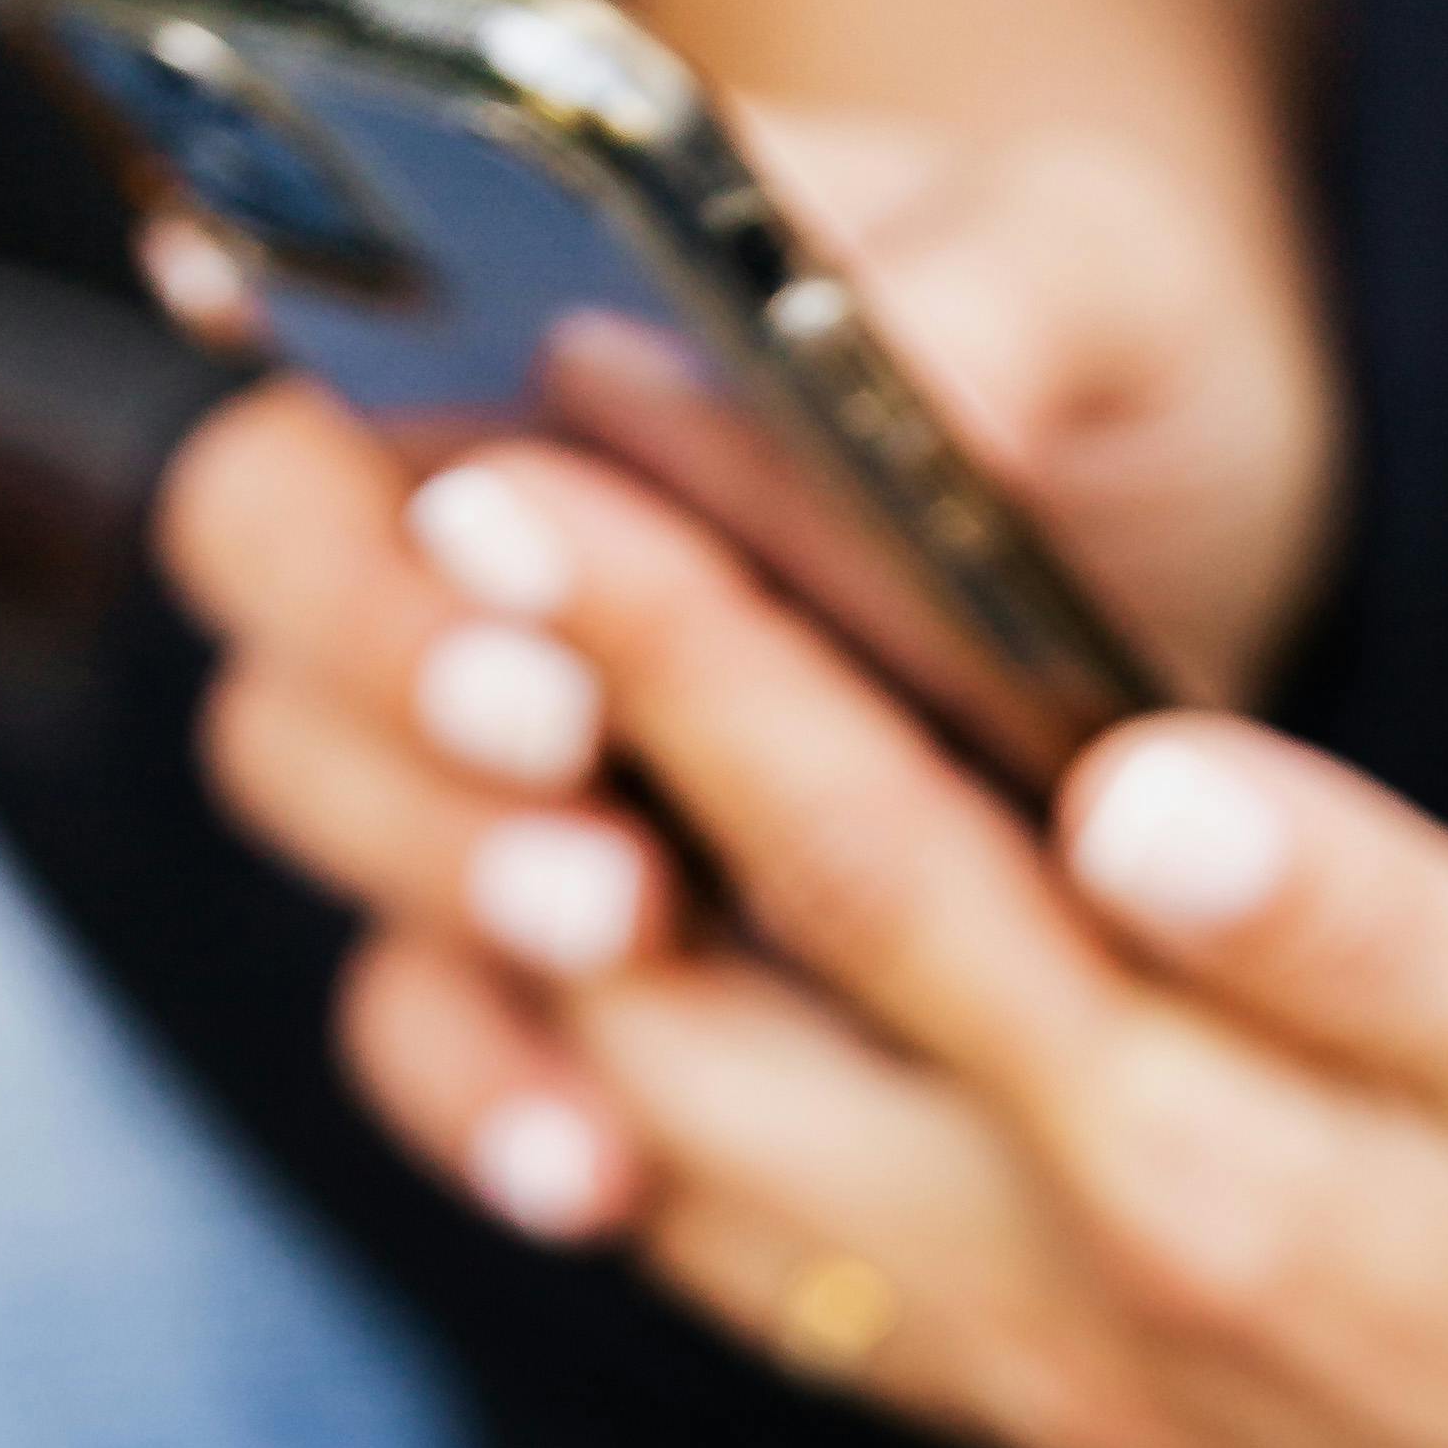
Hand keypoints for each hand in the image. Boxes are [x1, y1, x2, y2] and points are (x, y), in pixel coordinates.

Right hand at [156, 97, 1339, 1225]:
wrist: (1166, 574)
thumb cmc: (1092, 367)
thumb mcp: (1100, 279)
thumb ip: (1000, 295)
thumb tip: (920, 370)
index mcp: (503, 323)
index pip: (301, 352)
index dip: (330, 443)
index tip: (483, 541)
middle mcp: (437, 542)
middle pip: (281, 625)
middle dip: (403, 707)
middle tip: (565, 738)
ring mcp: (474, 762)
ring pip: (341, 826)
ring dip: (448, 887)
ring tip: (619, 927)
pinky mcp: (553, 954)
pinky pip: (445, 1038)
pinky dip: (498, 1100)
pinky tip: (595, 1167)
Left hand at [305, 434, 1447, 1447]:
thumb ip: (1393, 937)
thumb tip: (1148, 787)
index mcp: (1214, 1186)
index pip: (875, 872)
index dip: (689, 656)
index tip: (528, 475)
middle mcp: (1082, 1320)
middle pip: (702, 1043)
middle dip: (534, 803)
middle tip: (405, 591)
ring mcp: (1074, 1408)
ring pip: (704, 1200)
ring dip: (558, 992)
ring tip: (464, 779)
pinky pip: (798, 1299)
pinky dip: (669, 1149)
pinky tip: (634, 1040)